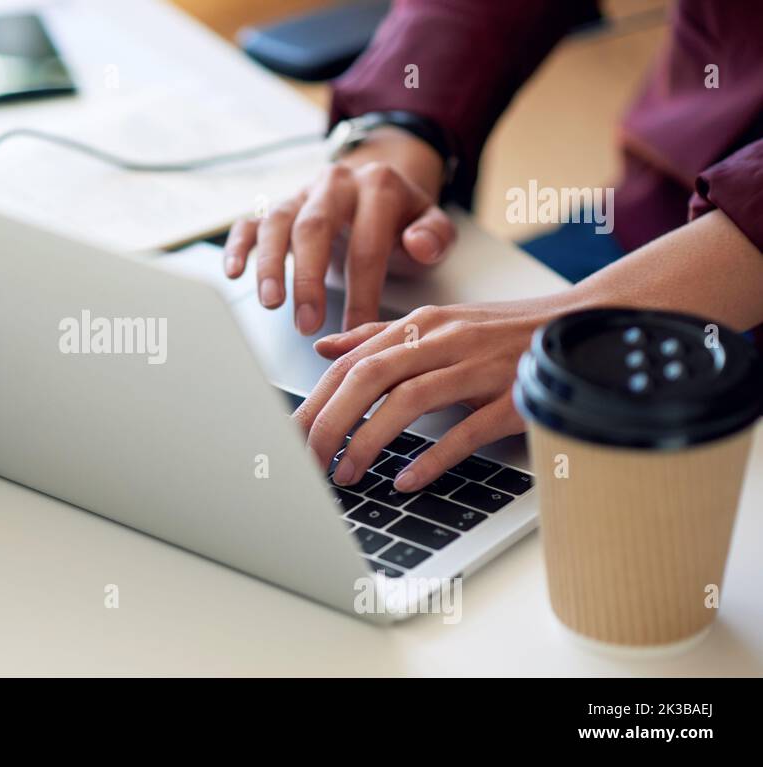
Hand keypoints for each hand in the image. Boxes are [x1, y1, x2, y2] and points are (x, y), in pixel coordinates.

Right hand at [222, 127, 453, 334]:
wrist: (378, 186)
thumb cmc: (403, 221)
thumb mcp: (433, 225)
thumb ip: (435, 237)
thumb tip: (418, 244)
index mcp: (378, 186)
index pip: (368, 243)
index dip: (362, 290)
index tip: (357, 329)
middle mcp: (335, 183)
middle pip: (315, 227)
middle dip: (309, 279)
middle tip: (307, 323)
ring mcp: (302, 194)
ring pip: (278, 223)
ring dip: (270, 266)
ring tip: (270, 303)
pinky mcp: (277, 206)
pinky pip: (251, 221)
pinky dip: (237, 245)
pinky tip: (233, 272)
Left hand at [292, 296, 585, 492]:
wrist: (586, 325)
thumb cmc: (506, 332)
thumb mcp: (439, 324)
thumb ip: (380, 337)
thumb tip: (324, 347)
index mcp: (423, 325)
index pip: (352, 362)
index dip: (315, 399)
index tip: (290, 434)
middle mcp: (446, 340)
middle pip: (368, 377)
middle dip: (329, 421)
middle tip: (307, 461)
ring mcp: (480, 368)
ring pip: (408, 399)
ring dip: (369, 440)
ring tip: (346, 474)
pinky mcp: (514, 397)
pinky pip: (467, 430)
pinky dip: (433, 457)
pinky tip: (406, 480)